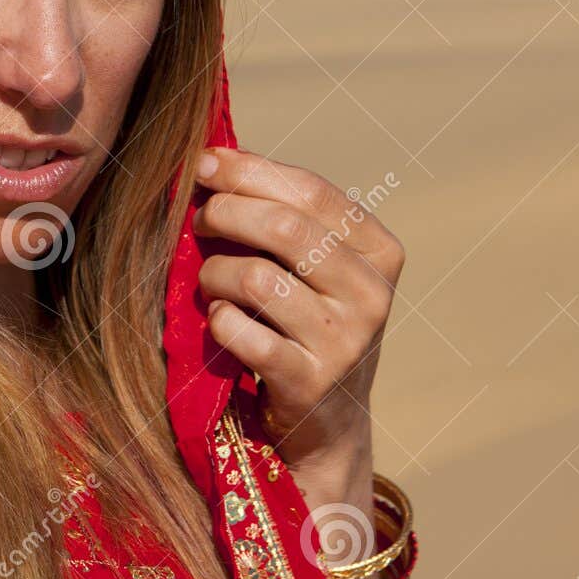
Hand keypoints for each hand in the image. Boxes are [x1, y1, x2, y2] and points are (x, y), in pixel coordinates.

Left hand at [192, 145, 404, 537]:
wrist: (328, 421)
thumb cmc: (310, 322)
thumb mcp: (317, 267)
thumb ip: (284, 213)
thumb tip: (216, 157)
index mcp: (380, 252)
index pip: (311, 190)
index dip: (249, 171)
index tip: (203, 162)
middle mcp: (372, 294)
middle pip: (283, 228)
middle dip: (225, 213)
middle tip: (197, 219)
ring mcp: (345, 342)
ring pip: (256, 278)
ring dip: (214, 272)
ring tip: (209, 279)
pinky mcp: (310, 383)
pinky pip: (242, 333)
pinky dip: (218, 319)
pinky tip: (220, 319)